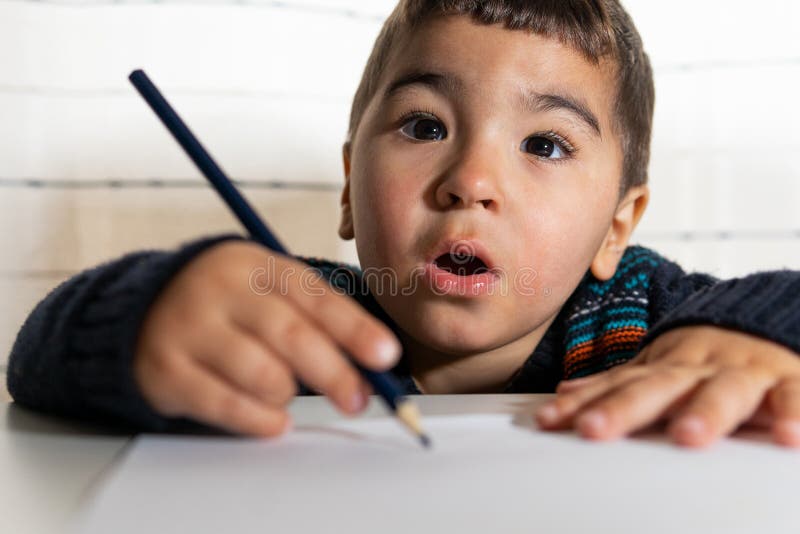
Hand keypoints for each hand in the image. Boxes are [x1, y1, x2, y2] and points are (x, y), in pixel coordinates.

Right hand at [134, 241, 400, 436]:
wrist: (142, 307)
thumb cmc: (228, 305)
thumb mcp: (265, 291)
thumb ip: (315, 318)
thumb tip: (372, 363)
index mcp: (256, 265)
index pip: (314, 296)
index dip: (354, 328)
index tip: (385, 355)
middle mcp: (221, 291)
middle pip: (291, 335)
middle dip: (334, 373)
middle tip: (359, 400)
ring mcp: (190, 329)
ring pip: (262, 375)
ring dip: (288, 393)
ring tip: (286, 392)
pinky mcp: (166, 370)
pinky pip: (225, 405)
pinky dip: (259, 419)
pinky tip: (275, 421)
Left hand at [535, 326, 799, 447]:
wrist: (768, 322)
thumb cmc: (706, 357)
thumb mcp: (660, 366)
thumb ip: (617, 382)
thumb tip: (563, 394)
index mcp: (663, 365)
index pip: (617, 384)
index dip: (583, 402)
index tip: (549, 420)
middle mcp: (697, 366)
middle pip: (657, 388)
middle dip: (623, 408)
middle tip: (593, 429)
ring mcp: (741, 371)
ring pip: (724, 390)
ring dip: (706, 411)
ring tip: (687, 436)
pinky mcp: (788, 380)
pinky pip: (792, 396)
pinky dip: (792, 414)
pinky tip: (787, 437)